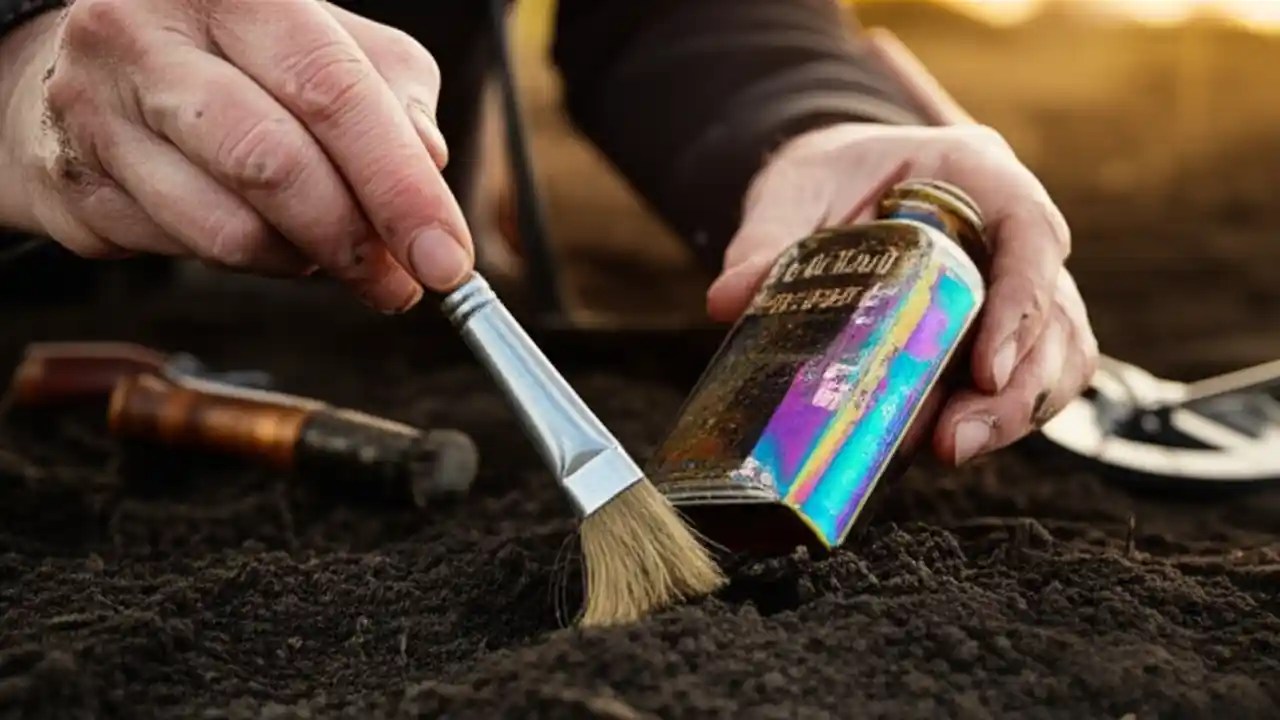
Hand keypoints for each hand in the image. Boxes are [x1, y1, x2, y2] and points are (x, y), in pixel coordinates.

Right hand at [0, 0, 470, 312]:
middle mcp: (149, 35)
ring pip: (229, 230)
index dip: (401, 189)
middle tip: (400, 281)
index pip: (334, 94)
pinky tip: (263, 235)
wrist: (91, 62)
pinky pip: (187, 254)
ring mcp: (96, 110)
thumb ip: (392, 99)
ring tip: (328, 249)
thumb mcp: (330, 43)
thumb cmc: (234, 53)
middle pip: (274, 165)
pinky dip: (249, 264)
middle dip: (356, 243)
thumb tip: (429, 173)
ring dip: (303, 261)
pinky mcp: (74, 184)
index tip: (446, 259)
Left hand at [705, 122, 1098, 465]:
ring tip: (950, 450)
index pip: (1031, 234)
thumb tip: (726, 301)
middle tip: (954, 440)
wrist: (838, 181)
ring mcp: (1019, 281)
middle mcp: (1015, 227)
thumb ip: (766, 240)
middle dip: (1016, 387)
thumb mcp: (791, 191)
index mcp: (977, 172)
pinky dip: (1004, 416)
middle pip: (1055, 312)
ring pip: (1059, 354)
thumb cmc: (825, 175)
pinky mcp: (1003, 328)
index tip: (986, 371)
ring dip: (1016, 412)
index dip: (1022, 306)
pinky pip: (1034, 376)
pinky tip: (950, 442)